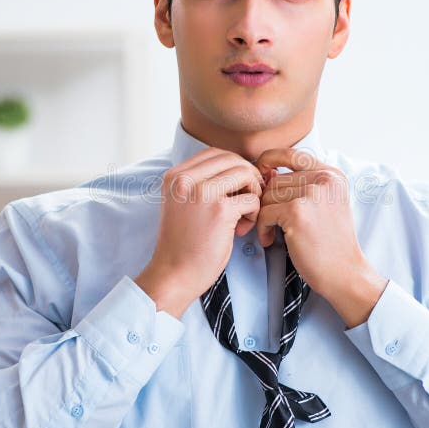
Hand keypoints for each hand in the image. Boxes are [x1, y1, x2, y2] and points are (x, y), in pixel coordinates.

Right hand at [135, 147, 263, 317]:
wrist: (174, 274)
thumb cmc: (183, 243)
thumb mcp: (183, 204)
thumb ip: (202, 183)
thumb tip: (241, 168)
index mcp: (175, 176)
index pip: (214, 153)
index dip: (233, 166)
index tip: (239, 186)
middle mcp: (185, 180)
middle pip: (232, 159)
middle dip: (247, 176)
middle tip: (249, 197)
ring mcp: (202, 193)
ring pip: (244, 173)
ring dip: (253, 192)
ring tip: (246, 213)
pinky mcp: (219, 210)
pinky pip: (252, 199)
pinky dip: (254, 212)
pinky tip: (242, 228)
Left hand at [255, 148, 388, 326]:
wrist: (344, 272)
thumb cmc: (330, 242)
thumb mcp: (325, 204)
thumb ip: (302, 184)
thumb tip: (268, 172)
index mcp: (332, 174)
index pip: (292, 154)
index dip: (270, 159)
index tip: (261, 174)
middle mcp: (324, 179)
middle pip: (275, 180)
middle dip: (268, 202)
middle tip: (272, 222)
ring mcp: (312, 194)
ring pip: (267, 196)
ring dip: (264, 216)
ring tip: (273, 232)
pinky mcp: (298, 212)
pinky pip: (264, 212)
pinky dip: (262, 228)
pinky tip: (270, 239)